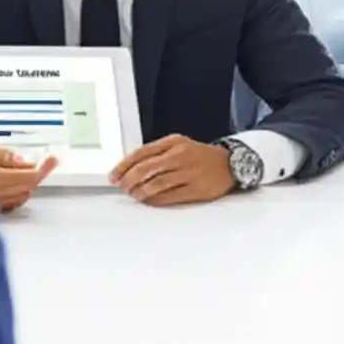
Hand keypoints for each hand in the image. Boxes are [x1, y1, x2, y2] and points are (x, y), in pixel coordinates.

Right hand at [0, 143, 57, 212]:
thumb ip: (1, 154)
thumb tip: (22, 160)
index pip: (30, 176)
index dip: (44, 167)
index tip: (52, 159)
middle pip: (29, 187)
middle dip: (38, 173)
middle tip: (45, 162)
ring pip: (22, 196)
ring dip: (28, 183)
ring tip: (24, 171)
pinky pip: (12, 203)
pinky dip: (17, 193)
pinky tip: (13, 184)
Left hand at [109, 134, 235, 206]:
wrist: (230, 164)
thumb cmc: (200, 156)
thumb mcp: (179, 146)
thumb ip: (157, 153)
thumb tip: (131, 169)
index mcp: (174, 142)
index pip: (142, 152)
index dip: (124, 165)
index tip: (114, 175)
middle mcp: (181, 155)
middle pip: (146, 169)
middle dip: (129, 180)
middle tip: (123, 187)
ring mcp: (189, 172)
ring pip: (156, 183)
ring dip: (140, 191)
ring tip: (134, 195)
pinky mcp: (196, 189)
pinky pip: (169, 196)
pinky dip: (155, 200)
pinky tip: (149, 201)